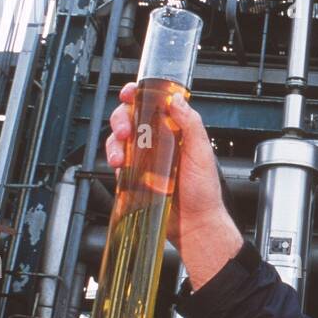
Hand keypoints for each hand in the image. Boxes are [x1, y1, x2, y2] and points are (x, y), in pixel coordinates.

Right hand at [106, 83, 242, 287]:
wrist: (194, 225)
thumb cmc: (203, 191)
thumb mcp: (202, 153)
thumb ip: (191, 124)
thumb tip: (177, 100)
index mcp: (175, 130)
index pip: (154, 104)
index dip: (139, 94)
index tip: (131, 93)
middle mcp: (157, 141)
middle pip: (130, 118)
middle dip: (120, 119)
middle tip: (124, 131)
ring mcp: (144, 158)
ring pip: (119, 140)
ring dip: (114, 143)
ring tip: (119, 157)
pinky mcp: (134, 176)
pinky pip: (118, 163)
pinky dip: (114, 162)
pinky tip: (121, 169)